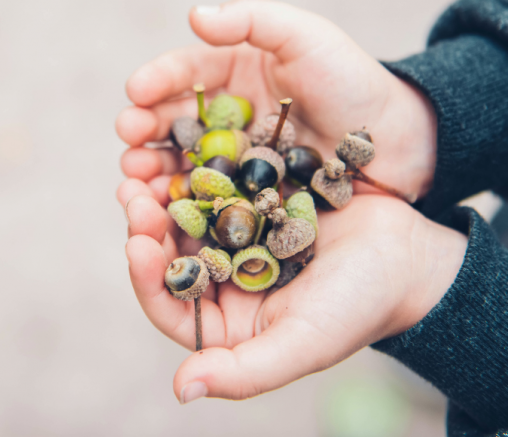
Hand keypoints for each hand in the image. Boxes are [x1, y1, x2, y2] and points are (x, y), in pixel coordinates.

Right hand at [115, 0, 437, 204]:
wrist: (398, 145)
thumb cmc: (353, 83)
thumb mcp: (308, 36)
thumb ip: (253, 19)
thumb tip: (195, 14)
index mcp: (234, 73)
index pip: (185, 72)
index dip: (156, 80)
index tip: (136, 90)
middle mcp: (226, 116)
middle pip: (171, 120)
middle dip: (142, 129)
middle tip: (128, 139)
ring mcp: (232, 160)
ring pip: (179, 161)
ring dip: (150, 168)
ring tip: (134, 177)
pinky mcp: (243, 198)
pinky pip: (204, 198)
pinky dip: (178, 203)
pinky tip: (161, 208)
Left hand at [121, 190, 465, 402]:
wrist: (407, 257)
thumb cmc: (359, 307)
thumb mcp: (304, 343)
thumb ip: (245, 372)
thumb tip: (182, 390)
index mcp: (226, 324)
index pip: (171, 307)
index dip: (148, 278)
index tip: (137, 245)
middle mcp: (224, 284)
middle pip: (170, 258)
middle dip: (147, 228)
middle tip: (133, 195)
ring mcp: (235, 241)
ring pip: (185, 219)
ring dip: (164, 195)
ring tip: (145, 167)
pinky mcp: (252, 205)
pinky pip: (215, 187)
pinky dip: (198, 171)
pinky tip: (185, 151)